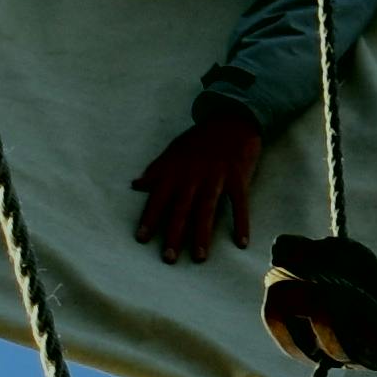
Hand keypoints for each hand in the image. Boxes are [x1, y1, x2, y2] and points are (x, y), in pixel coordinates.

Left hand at [135, 108, 265, 261]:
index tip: (141, 239)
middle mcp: (193, 175)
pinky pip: (240, 204)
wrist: (232, 119)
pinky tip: (241, 242)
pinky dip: (241, 222)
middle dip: (174, 234)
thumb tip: (136, 185)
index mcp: (176, 170)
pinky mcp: (239, 177)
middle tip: (168, 258)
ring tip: (199, 257)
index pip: (158, 198)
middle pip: (181, 209)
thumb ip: (156, 170)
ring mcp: (217, 176)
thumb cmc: (200, 138)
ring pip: (207, 209)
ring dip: (203, 234)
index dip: (149, 218)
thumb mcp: (173, 150)